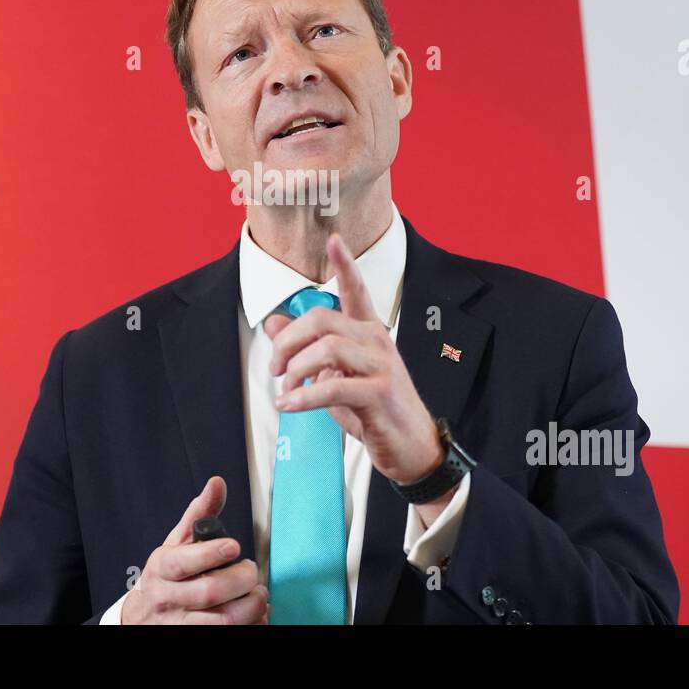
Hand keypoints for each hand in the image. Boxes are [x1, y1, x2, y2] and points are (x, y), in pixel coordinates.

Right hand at [120, 476, 269, 624]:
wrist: (142, 619)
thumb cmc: (166, 577)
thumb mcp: (176, 545)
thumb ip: (199, 515)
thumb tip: (217, 483)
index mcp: (162, 568)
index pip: (184, 562)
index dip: (211, 554)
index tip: (235, 546)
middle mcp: (167, 599)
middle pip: (210, 592)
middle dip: (242, 580)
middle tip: (252, 572)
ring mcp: (179, 626)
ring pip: (224, 620)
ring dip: (251, 606)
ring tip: (258, 595)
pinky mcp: (191, 640)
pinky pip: (228, 635)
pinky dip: (250, 625)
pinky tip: (256, 615)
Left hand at [265, 233, 444, 487]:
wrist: (414, 449)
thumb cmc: (375, 412)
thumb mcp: (337, 377)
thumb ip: (307, 351)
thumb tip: (274, 323)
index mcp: (370, 333)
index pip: (357, 290)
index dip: (345, 264)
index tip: (334, 239)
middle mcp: (378, 341)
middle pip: (322, 318)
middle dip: (288, 341)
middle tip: (275, 368)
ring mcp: (382, 365)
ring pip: (326, 348)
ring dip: (295, 370)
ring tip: (285, 392)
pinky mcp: (379, 393)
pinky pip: (333, 386)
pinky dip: (303, 397)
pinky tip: (288, 406)